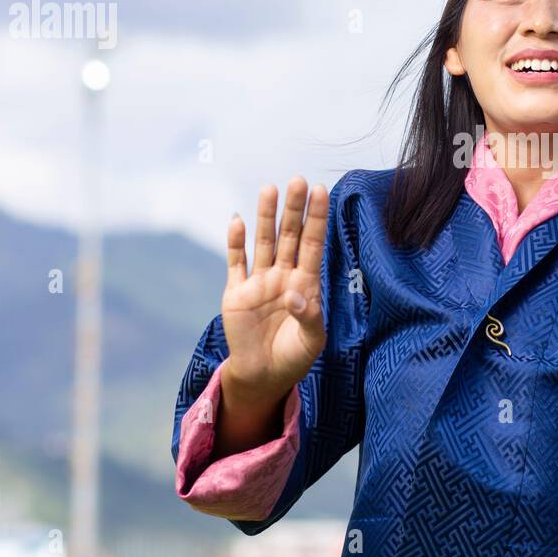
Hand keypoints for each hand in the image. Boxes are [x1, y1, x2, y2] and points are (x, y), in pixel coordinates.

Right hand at [220, 179, 328, 402]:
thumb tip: (294, 295)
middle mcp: (283, 275)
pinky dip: (235, 242)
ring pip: (264, 242)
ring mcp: (259, 282)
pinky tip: (237, 221)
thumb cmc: (294, 357)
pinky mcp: (236, 293)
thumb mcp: (312, 341)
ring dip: (266, 217)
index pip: (313, 243)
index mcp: (306, 283)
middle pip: (290, 235)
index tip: (322, 190)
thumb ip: (309, 317)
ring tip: (269, 189)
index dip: (317, 218)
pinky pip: (236, 263)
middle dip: (294, 209)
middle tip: (298, 180)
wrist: (264, 376)